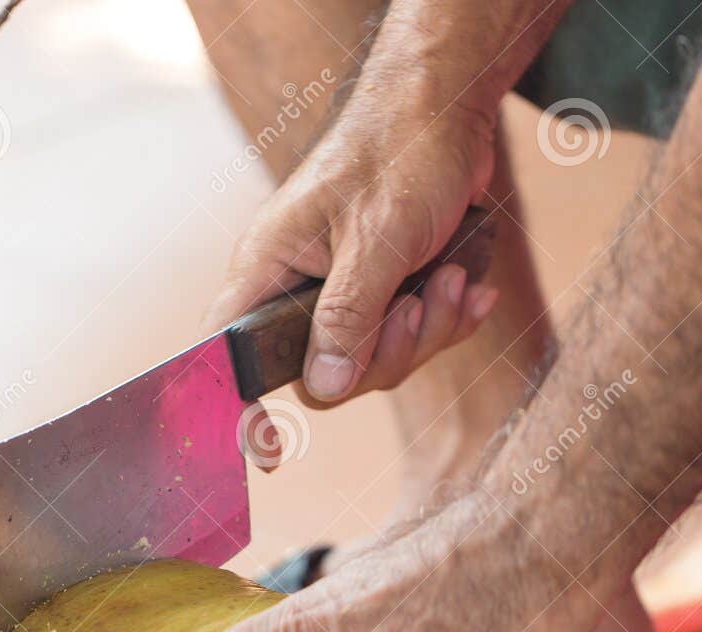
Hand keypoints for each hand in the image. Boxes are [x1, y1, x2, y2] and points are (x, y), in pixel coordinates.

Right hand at [206, 82, 500, 406]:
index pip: (232, 354)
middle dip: (386, 353)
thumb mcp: (377, 238)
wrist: (448, 107)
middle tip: (417, 308)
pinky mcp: (381, 291)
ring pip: (373, 360)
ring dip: (427, 329)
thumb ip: (347, 317)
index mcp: (267, 269)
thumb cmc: (401, 151)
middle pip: (324, 372)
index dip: (242, 407)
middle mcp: (295, 287)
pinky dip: (445, 318)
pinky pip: (407, 337)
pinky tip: (469, 284)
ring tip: (453, 279)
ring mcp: (339, 292)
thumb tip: (323, 386)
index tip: (265, 452)